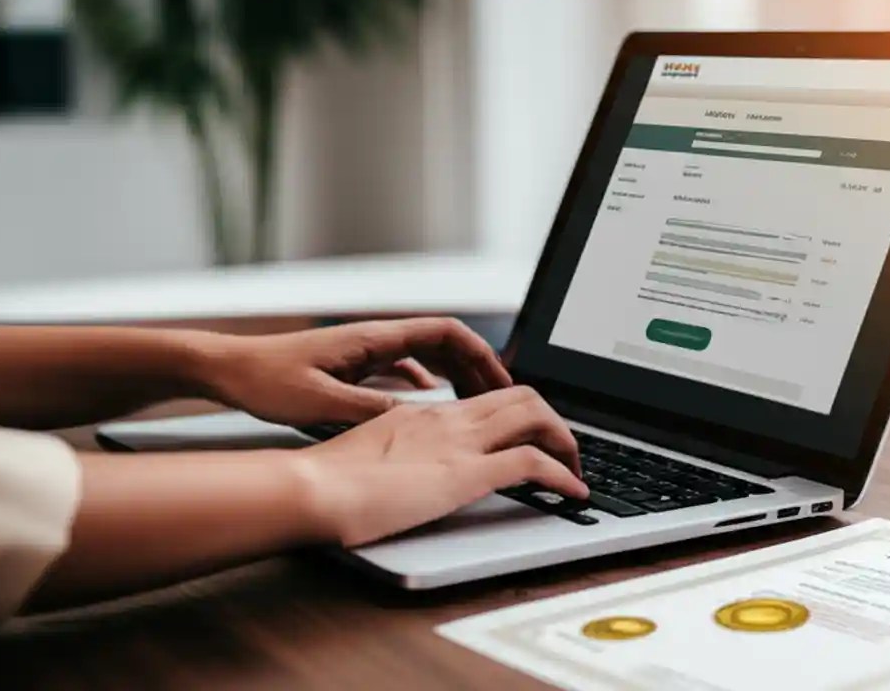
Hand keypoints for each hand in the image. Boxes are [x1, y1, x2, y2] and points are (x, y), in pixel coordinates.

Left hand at [201, 317, 511, 425]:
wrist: (225, 368)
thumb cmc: (264, 379)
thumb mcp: (318, 402)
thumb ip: (369, 411)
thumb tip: (417, 421)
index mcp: (373, 338)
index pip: (445, 333)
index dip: (480, 354)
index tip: (502, 381)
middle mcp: (375, 339)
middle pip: (444, 344)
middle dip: (478, 368)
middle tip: (501, 400)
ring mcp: (365, 352)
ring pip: (426, 357)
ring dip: (456, 377)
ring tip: (477, 405)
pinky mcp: (353, 367)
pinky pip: (405, 371)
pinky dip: (428, 386)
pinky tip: (431, 409)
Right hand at [292, 386, 586, 546]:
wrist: (312, 489)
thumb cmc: (324, 483)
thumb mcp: (368, 458)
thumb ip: (393, 455)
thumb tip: (400, 470)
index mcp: (425, 415)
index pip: (487, 398)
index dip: (518, 412)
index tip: (532, 434)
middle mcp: (449, 419)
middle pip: (521, 396)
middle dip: (553, 421)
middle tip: (564, 452)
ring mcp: (460, 442)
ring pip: (536, 416)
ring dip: (567, 442)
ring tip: (577, 470)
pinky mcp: (467, 472)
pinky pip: (534, 461)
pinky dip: (564, 475)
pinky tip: (575, 493)